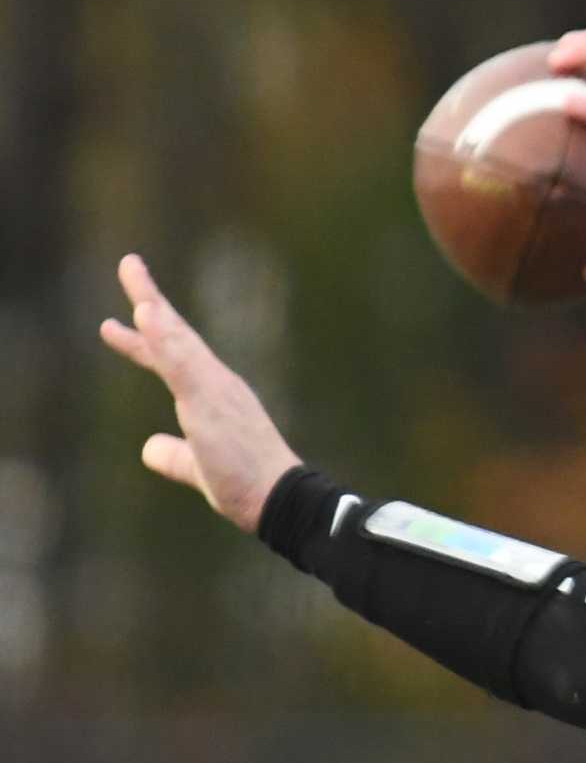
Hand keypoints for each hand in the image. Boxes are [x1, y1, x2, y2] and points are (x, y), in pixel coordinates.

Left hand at [99, 254, 300, 532]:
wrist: (280, 499)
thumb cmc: (248, 484)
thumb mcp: (199, 468)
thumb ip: (174, 456)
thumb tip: (150, 448)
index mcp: (211, 397)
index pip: (173, 357)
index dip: (148, 336)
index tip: (128, 313)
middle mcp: (216, 384)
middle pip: (176, 335)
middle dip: (150, 300)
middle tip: (129, 264)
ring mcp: (215, 390)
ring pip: (179, 342)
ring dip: (156, 309)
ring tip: (135, 278)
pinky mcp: (212, 400)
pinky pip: (183, 362)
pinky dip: (164, 336)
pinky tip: (146, 313)